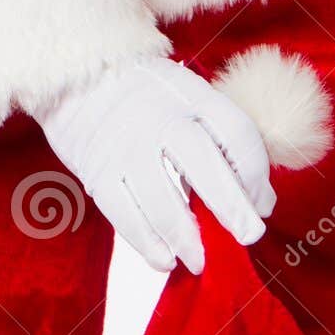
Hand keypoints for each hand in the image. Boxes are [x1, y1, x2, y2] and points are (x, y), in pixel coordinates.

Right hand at [36, 59, 274, 272]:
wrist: (73, 72)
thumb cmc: (143, 94)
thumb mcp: (185, 97)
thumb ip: (220, 140)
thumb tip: (260, 200)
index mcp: (192, 96)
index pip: (235, 133)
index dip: (254, 173)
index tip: (261, 204)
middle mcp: (161, 118)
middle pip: (204, 166)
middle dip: (231, 206)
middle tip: (249, 236)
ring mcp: (127, 146)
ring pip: (163, 200)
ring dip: (186, 237)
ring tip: (200, 262)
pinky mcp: (98, 171)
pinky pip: (126, 215)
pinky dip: (148, 244)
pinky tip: (165, 261)